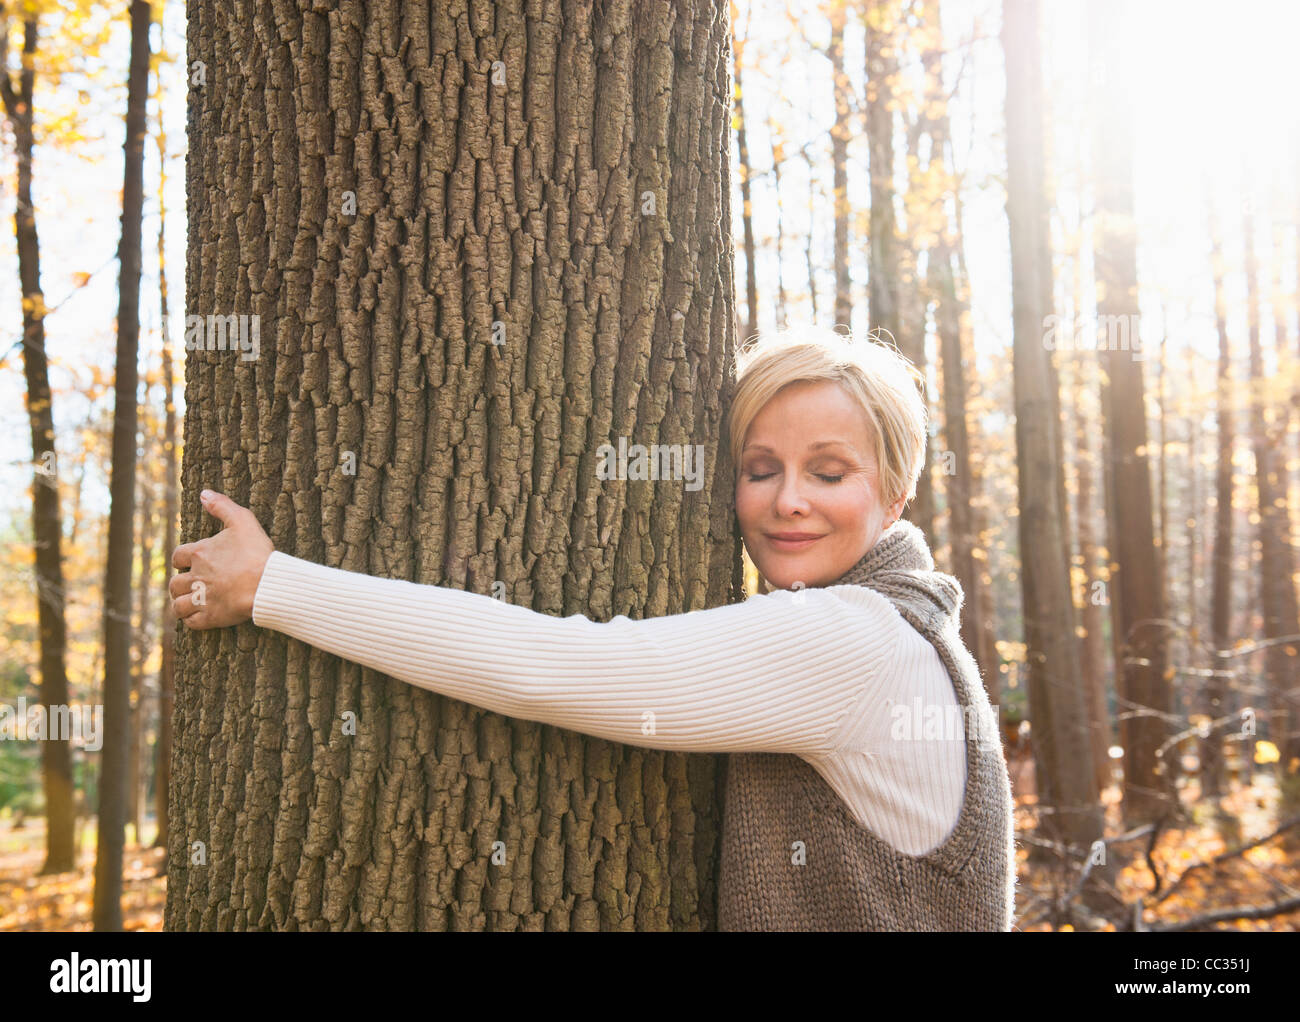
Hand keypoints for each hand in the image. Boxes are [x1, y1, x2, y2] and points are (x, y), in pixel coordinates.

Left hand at [168, 489, 274, 629]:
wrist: (267, 583)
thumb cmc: (257, 552)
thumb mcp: (243, 521)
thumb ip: (222, 506)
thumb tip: (204, 493)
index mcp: (200, 553)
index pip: (178, 556)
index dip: (182, 560)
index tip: (188, 563)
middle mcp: (196, 576)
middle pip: (174, 583)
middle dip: (179, 585)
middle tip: (188, 586)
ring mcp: (202, 598)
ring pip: (178, 605)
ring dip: (181, 604)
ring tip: (189, 603)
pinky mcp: (211, 617)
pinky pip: (192, 623)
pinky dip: (192, 620)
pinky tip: (198, 617)